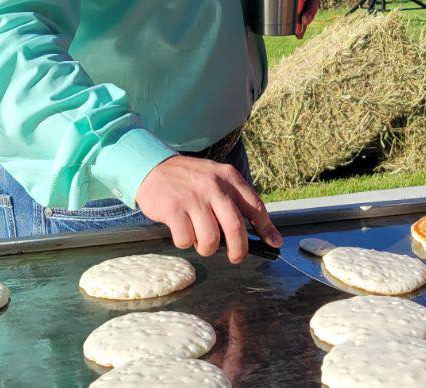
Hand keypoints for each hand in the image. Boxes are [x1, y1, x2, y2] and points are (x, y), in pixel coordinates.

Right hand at [134, 155, 281, 263]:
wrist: (152, 167)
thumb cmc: (189, 180)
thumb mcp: (216, 179)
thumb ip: (234, 200)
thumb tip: (258, 231)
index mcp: (229, 178)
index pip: (255, 206)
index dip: (266, 228)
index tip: (274, 243)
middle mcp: (214, 186)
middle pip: (235, 228)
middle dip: (238, 250)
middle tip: (236, 258)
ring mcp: (193, 198)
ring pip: (210, 240)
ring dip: (206, 248)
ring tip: (200, 240)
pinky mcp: (174, 209)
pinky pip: (186, 240)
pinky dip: (185, 242)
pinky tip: (181, 231)